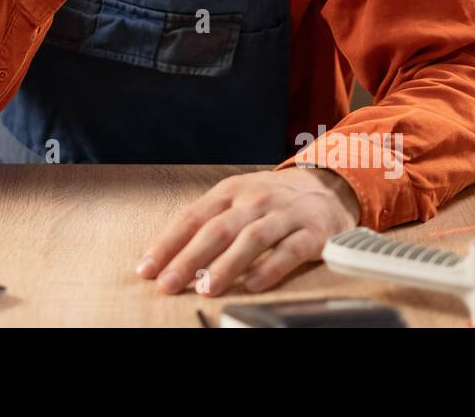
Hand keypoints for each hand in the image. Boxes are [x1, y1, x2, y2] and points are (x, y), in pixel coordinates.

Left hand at [136, 168, 360, 296]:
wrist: (327, 187)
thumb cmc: (270, 200)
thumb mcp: (237, 200)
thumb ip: (208, 223)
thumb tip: (168, 255)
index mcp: (229, 191)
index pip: (192, 217)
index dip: (167, 243)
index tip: (147, 268)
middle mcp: (254, 200)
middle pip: (217, 229)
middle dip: (188, 258)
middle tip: (168, 284)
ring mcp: (284, 215)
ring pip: (251, 239)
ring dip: (226, 265)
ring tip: (206, 288)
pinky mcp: (312, 233)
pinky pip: (289, 251)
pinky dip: (270, 269)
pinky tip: (252, 286)